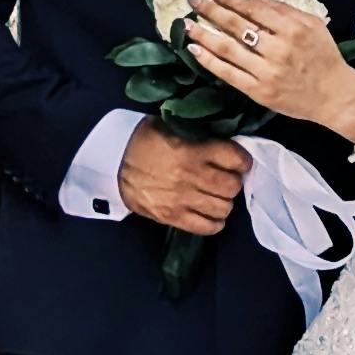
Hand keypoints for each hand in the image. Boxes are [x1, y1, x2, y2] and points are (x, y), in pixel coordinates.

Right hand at [119, 123, 249, 236]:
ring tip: (216, 196)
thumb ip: (200, 136)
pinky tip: (211, 213)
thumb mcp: (172, 127)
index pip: (235, 158)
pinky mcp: (172, 217)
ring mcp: (182, 199)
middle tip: (226, 179)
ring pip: (223, 208)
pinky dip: (215, 222)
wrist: (112, 162)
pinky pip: (206, 227)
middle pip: (232, 186)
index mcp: (192, 149)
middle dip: (233, 182)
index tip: (239, 162)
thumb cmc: (144, 141)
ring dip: (224, 202)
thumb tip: (227, 143)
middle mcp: (190, 175)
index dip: (242, 160)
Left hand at [186, 0, 354, 135]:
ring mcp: (267, 72)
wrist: (335, 95)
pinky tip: (195, 50)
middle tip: (193, 1)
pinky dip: (209, 61)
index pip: (253, 10)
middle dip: (211, 11)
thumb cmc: (325, 57)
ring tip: (186, 25)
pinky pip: (228, 74)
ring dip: (204, 35)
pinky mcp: (259, 92)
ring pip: (228, 49)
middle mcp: (278, 49)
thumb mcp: (312, 24)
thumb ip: (282, 8)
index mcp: (292, 29)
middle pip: (237, 26)